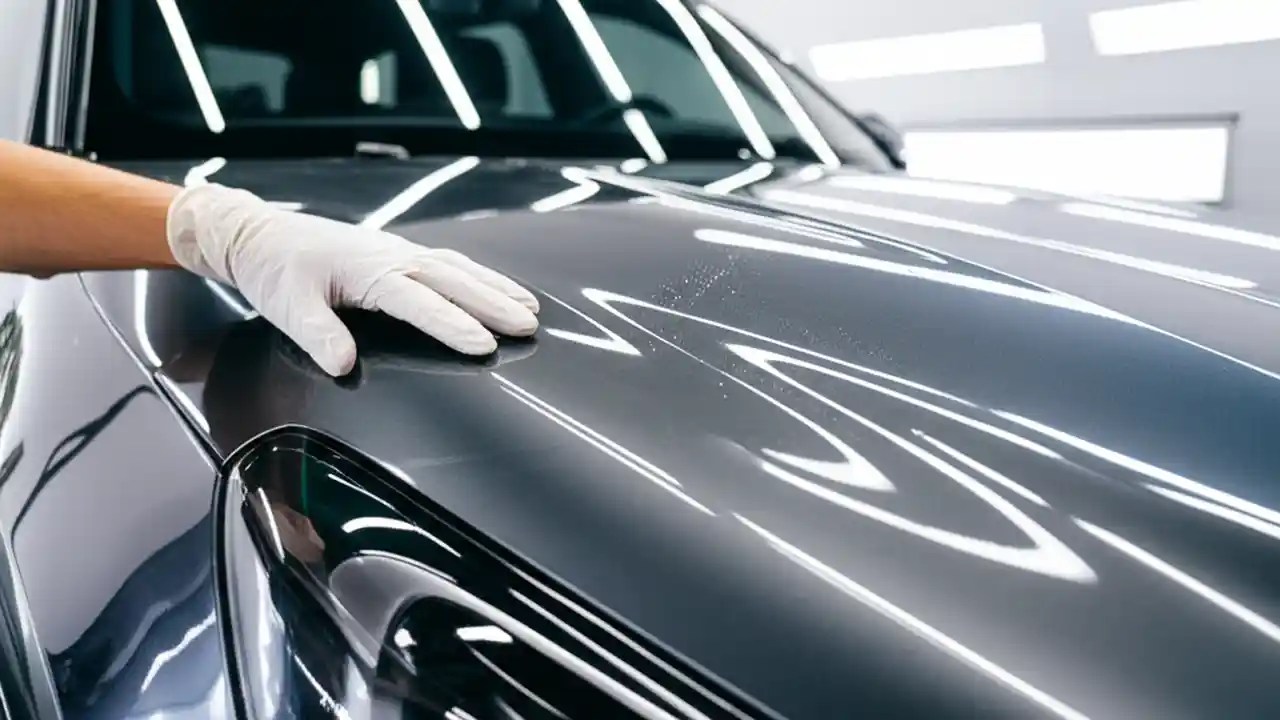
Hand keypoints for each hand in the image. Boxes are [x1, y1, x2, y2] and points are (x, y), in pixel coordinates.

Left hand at [166, 184, 538, 375]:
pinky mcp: (396, 252)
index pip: (420, 302)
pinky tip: (494, 286)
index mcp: (369, 270)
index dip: (453, 324)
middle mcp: (392, 257)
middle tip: (528, 326)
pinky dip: (477, 275)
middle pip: (453, 281)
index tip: (484, 344)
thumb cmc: (275, 270)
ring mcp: (398, 251)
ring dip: (494, 288)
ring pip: (457, 268)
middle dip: (493, 304)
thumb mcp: (287, 306)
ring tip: (529, 308)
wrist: (260, 234)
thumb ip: (318, 333)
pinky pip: (447, 262)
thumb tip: (343, 362)